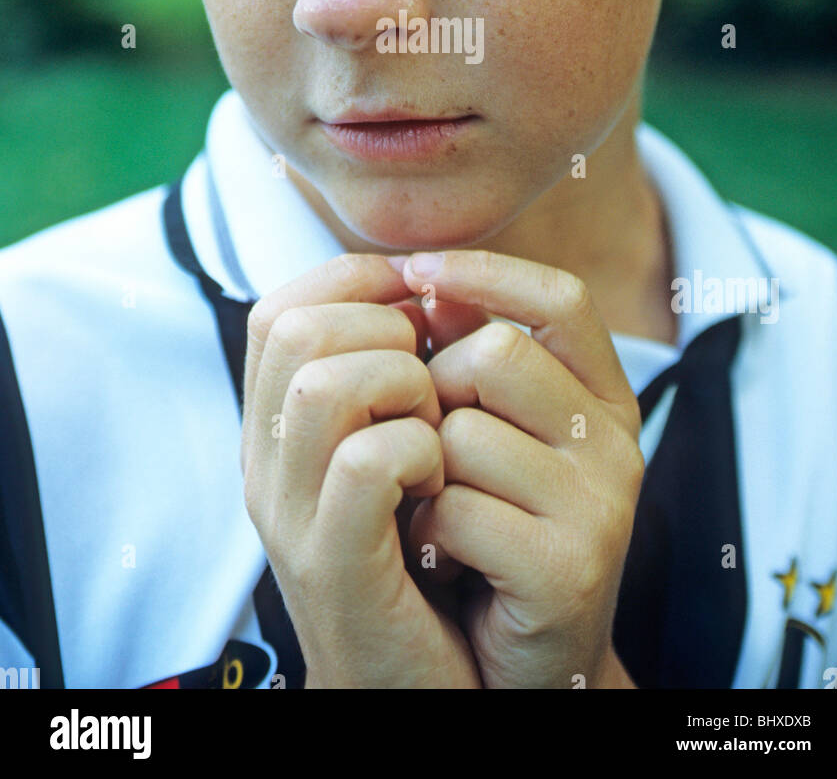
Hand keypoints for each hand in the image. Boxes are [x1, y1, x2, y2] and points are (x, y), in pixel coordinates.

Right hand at [240, 252, 481, 688]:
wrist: (419, 685)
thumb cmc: (425, 557)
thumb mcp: (403, 448)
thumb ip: (401, 371)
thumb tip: (435, 284)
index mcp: (275, 431)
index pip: (280, 309)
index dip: (352, 283)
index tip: (416, 300)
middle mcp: (265, 467)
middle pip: (294, 329)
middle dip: (382, 330)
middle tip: (429, 380)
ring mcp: (290, 517)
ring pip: (321, 384)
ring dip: (402, 385)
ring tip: (435, 428)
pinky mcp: (333, 564)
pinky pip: (366, 461)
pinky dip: (418, 448)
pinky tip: (439, 477)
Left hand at [398, 250, 643, 688]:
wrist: (524, 664)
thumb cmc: (493, 530)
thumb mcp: (494, 433)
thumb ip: (472, 359)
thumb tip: (428, 280)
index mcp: (604, 398)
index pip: (561, 298)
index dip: (487, 272)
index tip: (416, 271)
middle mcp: (617, 443)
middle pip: (495, 355)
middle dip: (435, 392)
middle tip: (431, 448)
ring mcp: (602, 506)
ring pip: (462, 435)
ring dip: (423, 473)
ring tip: (437, 510)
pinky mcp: (569, 567)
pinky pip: (455, 509)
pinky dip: (426, 531)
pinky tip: (442, 557)